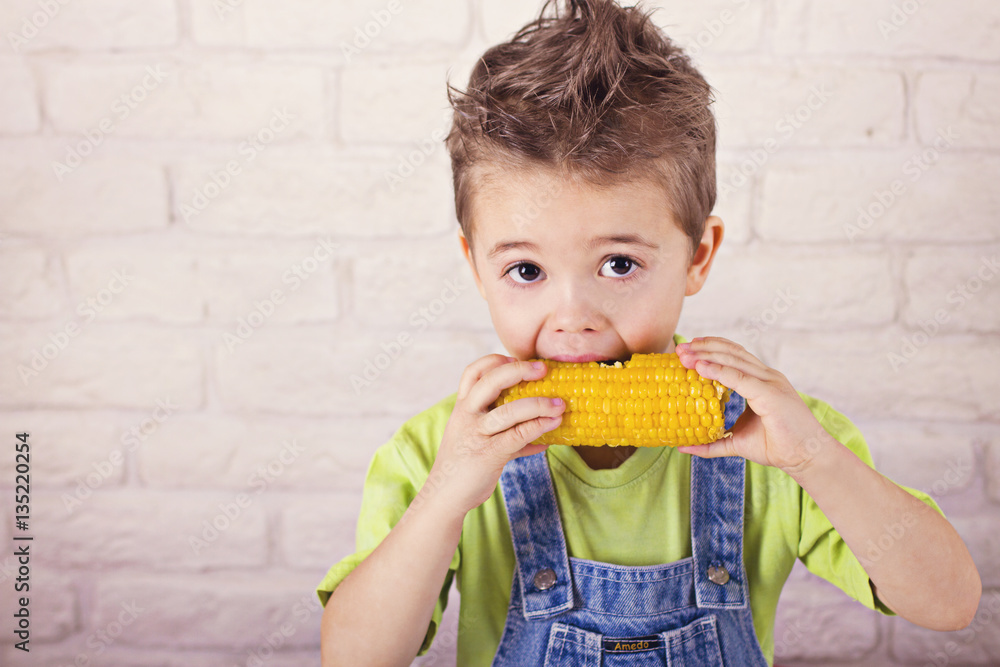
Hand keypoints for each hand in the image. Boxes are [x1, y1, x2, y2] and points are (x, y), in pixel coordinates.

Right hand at [429, 354, 565, 515]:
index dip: (494, 361)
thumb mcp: (477, 440)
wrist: (444, 496)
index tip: (514, 359)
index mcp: (462, 407)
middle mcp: (466, 416)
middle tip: (543, 369)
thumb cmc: (464, 466)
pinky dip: (538, 429)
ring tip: (559, 405)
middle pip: (490, 381)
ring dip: (538, 405)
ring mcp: (476, 434)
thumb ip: (506, 433)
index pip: (473, 372)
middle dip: (519, 371)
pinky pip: (517, 436)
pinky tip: (553, 429)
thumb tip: (543, 436)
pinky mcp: (488, 454)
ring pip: (509, 411)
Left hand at [674, 337, 832, 473]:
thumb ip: (712, 442)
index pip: (733, 355)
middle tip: (679, 348)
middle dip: (703, 348)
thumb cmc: (777, 447)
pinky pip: (740, 378)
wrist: (807, 458)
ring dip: (706, 355)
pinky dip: (719, 371)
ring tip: (684, 355)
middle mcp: (767, 376)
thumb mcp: (737, 441)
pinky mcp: (771, 394)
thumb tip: (683, 446)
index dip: (709, 349)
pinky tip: (701, 368)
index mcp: (761, 381)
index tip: (686, 349)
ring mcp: (771, 382)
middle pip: (731, 352)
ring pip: (734, 360)